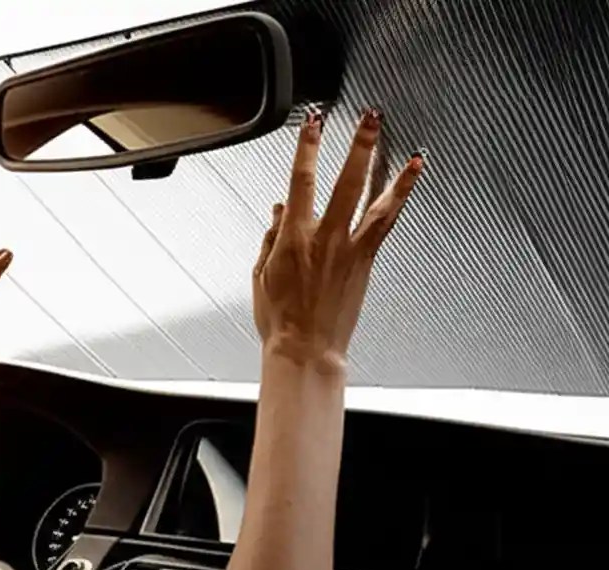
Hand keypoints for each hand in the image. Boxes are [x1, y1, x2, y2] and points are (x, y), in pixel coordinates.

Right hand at [253, 108, 423, 371]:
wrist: (306, 349)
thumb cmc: (280, 319)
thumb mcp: (261, 274)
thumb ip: (270, 237)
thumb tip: (278, 211)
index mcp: (293, 239)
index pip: (300, 180)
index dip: (307, 147)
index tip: (313, 123)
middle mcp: (325, 239)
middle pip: (347, 182)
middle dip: (359, 146)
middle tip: (370, 119)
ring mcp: (350, 250)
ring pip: (376, 202)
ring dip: (393, 172)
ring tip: (410, 150)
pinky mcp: (366, 262)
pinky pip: (386, 224)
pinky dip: (399, 201)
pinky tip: (408, 185)